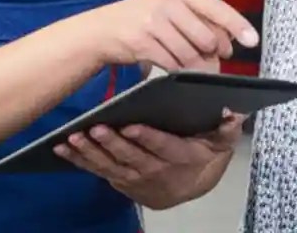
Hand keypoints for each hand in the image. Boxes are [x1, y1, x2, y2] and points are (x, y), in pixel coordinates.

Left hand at [55, 110, 246, 209]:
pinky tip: (63, 147)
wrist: (188, 185)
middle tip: (95, 127)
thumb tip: (234, 111)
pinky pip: (97, 170)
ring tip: (74, 137)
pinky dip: (79, 160)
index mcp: (180, 156)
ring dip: (91, 152)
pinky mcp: (119, 178)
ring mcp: (135, 176)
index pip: (163, 146)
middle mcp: (156, 169)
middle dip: (112, 142)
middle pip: (131, 156)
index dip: (147, 138)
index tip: (132, 124)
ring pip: (110, 164)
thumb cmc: (202, 153)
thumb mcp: (221, 141)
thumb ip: (227, 127)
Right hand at [87, 0, 257, 71]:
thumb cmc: (144, 20)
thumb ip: (199, 21)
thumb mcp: (171, 9)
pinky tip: (170, 65)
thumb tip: (227, 46)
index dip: (238, 26)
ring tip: (188, 64)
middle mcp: (169, 1)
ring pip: (191, 53)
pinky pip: (172, 63)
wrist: (103, 28)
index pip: (218, 8)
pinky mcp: (142, 41)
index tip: (252, 41)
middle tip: (209, 58)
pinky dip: (175, 70)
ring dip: (194, 66)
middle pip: (207, 37)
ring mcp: (154, 20)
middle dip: (211, 54)